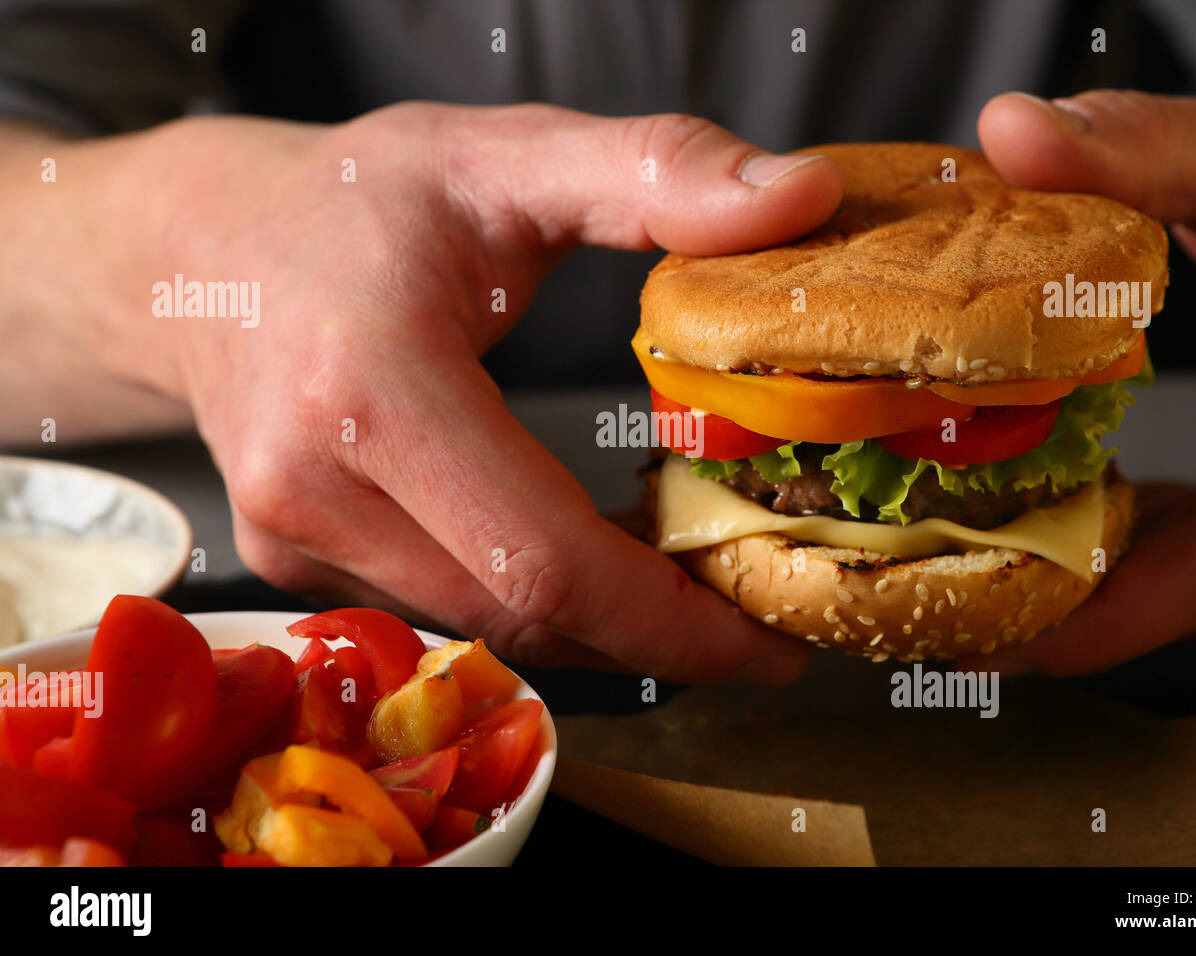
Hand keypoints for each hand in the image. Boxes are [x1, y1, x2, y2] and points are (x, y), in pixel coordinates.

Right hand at [52, 104, 843, 681]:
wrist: (204, 252)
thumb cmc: (354, 202)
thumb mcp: (504, 155)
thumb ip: (653, 169)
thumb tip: (803, 196)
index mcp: (369, 389)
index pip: (541, 559)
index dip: (668, 621)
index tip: (768, 644)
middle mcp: (311, 489)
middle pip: (522, 614)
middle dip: (653, 634)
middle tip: (752, 613)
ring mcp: (292, 541)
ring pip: (486, 625)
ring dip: (597, 620)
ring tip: (684, 580)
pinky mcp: (293, 563)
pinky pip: (444, 608)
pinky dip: (530, 598)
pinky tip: (585, 558)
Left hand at [965, 90, 1195, 674]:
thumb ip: (1157, 153)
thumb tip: (1016, 129)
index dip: (1085, 622)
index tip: (975, 640)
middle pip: (1165, 590)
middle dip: (1046, 603)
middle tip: (929, 599)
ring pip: (1169, 563)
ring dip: (1066, 561)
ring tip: (952, 553)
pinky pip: (1179, 525)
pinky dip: (1101, 516)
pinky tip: (1028, 493)